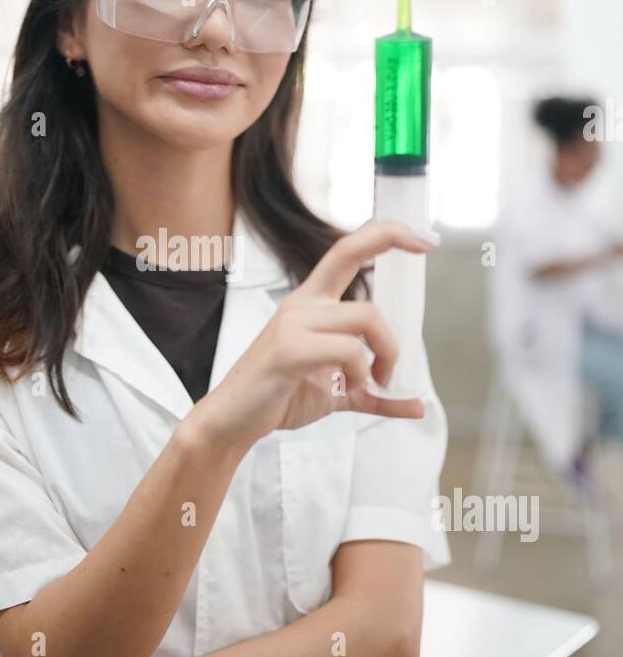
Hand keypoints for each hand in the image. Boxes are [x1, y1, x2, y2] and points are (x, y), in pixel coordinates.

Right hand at [193, 219, 436, 450]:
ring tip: (368, 386)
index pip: (348, 250)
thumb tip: (416, 404)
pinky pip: (348, 350)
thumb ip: (374, 393)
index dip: (386, 236)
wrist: (232, 420)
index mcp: (312, 303)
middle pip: (369, 302)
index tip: (424, 239)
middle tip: (394, 367)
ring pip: (366, 320)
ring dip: (381, 358)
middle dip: (392, 337)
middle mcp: (303, 305)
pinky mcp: (289, 348)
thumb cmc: (278, 396)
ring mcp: (293, 323)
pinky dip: (360, 374)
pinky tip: (346, 389)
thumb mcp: (337, 393)